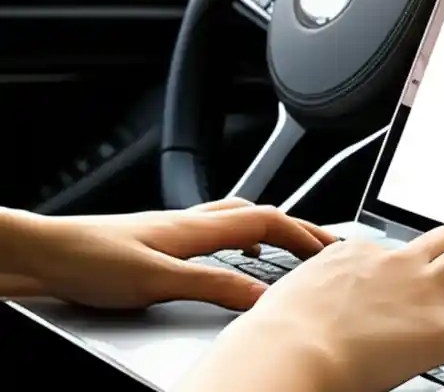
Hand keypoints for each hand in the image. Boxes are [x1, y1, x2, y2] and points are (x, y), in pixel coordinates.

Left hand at [17, 198, 334, 309]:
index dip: (304, 234)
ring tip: (289, 244)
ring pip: (237, 218)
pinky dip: (238, 235)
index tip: (330, 251)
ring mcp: (174, 228)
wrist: (44, 253)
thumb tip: (261, 298)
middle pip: (259, 213)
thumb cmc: (90, 261)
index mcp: (197, 228)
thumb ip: (214, 287)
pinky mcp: (158, 239)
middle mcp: (189, 221)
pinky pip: (215, 229)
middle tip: (323, 244)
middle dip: (297, 227)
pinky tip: (231, 253)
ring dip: (271, 227)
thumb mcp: (158, 282)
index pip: (268, 221)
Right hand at [184, 226, 443, 391]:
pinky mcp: (440, 331)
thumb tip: (302, 311)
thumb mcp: (290, 298)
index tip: (403, 283)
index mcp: (356, 256)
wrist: (287, 353)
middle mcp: (395, 265)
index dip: (403, 268)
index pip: (391, 249)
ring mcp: (422, 293)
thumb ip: (312, 296)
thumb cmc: (276, 337)